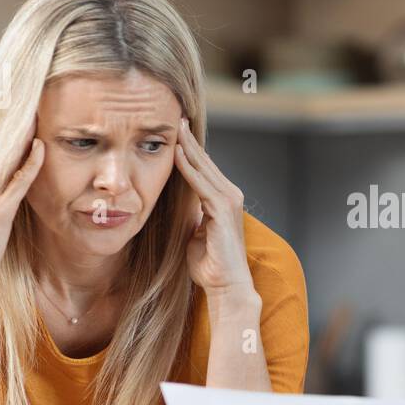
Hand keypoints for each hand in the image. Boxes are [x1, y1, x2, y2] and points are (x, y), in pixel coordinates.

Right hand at [0, 135, 44, 297]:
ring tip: (35, 119)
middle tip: (28, 112)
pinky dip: (31, 164)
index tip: (22, 133)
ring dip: (23, 142)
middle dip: (15, 137)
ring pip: (11, 166)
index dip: (12, 152)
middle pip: (4, 161)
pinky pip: (19, 182)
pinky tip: (40, 147)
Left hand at [174, 118, 253, 299]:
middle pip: (205, 162)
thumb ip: (190, 215)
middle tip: (176, 118)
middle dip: (189, 140)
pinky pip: (201, 183)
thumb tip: (179, 206)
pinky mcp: (223, 209)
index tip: (175, 133)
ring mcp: (229, 200)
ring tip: (174, 127)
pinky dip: (188, 167)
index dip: (190, 150)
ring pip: (204, 167)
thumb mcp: (194, 233)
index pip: (204, 169)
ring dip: (188, 146)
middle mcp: (230, 195)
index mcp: (223, 200)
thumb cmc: (210, 265)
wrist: (226, 286)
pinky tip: (176, 153)